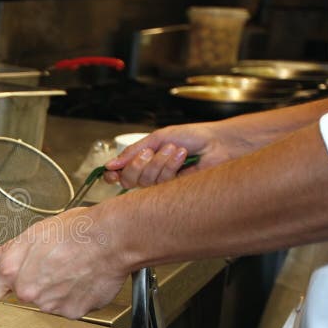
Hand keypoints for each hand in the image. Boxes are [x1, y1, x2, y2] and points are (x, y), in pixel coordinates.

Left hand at [0, 206, 129, 318]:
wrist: (111, 240)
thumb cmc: (77, 231)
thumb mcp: (35, 232)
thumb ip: (9, 249)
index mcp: (13, 270)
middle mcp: (29, 292)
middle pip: (22, 293)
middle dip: (33, 281)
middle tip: (51, 263)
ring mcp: (50, 305)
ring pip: (46, 300)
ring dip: (55, 289)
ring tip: (71, 268)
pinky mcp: (72, 312)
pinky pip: (67, 306)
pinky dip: (73, 296)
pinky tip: (81, 277)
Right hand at [103, 122, 229, 187]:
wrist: (217, 143)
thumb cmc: (191, 137)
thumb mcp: (157, 138)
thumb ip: (133, 152)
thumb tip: (111, 164)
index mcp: (144, 160)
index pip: (120, 174)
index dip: (113, 174)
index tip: (112, 171)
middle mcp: (150, 173)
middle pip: (127, 180)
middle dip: (137, 165)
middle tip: (150, 152)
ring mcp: (162, 183)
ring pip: (145, 181)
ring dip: (159, 162)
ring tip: (174, 149)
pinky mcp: (174, 190)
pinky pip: (161, 182)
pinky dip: (170, 165)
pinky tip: (182, 157)